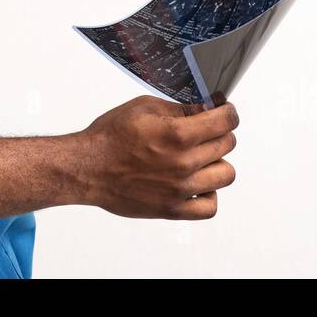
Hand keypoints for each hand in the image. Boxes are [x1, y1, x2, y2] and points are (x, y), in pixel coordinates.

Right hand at [79, 95, 237, 220]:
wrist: (88, 168)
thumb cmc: (110, 137)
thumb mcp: (144, 107)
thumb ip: (180, 109)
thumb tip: (207, 107)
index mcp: (178, 134)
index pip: (226, 121)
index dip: (228, 112)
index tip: (224, 112)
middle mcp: (184, 163)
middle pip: (227, 144)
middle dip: (219, 133)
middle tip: (204, 131)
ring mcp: (181, 190)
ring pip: (226, 174)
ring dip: (217, 162)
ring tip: (200, 158)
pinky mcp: (173, 210)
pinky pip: (210, 207)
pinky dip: (209, 194)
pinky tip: (196, 183)